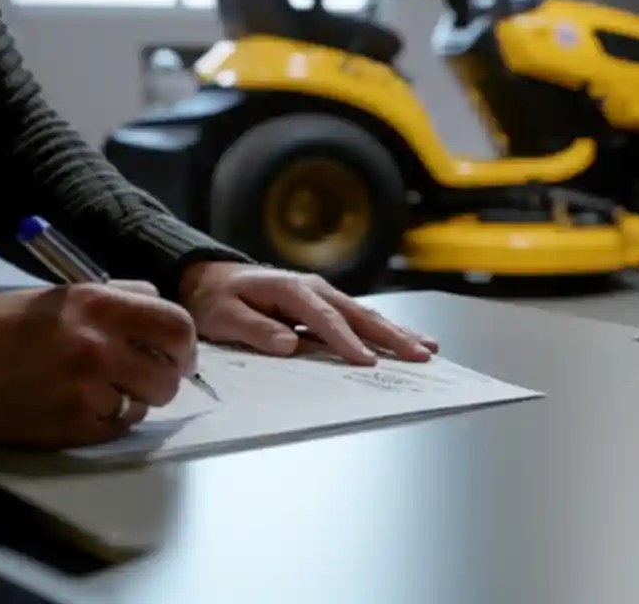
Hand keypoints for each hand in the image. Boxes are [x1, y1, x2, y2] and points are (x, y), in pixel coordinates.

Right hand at [0, 281, 196, 448]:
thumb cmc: (1, 325)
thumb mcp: (63, 295)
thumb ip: (119, 299)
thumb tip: (161, 316)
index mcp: (99, 303)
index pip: (178, 325)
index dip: (183, 344)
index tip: (178, 353)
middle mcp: (99, 344)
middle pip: (171, 372)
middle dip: (165, 376)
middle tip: (145, 375)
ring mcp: (87, 388)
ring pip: (148, 402)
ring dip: (134, 398)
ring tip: (102, 388)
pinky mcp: (73, 425)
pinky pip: (118, 425)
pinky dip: (108, 419)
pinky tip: (78, 405)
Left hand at [179, 262, 438, 366]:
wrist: (210, 277)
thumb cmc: (216, 299)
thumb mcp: (223, 315)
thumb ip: (255, 329)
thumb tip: (288, 344)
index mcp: (291, 290)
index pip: (325, 319)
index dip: (347, 341)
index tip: (367, 362)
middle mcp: (314, 289)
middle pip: (358, 315)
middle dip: (391, 336)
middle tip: (420, 355)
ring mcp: (323, 295)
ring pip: (366, 316)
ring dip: (397, 333)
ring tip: (428, 349)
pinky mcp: (325, 305)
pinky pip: (359, 319)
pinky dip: (384, 331)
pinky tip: (406, 341)